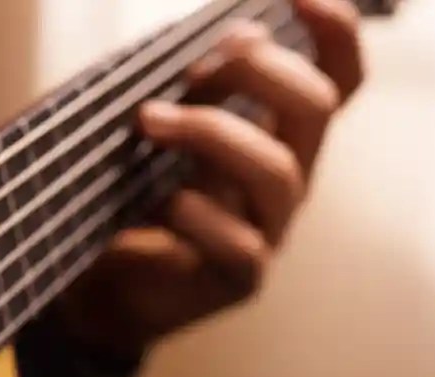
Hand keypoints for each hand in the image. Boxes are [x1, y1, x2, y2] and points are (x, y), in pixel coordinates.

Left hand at [55, 0, 363, 354]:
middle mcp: (285, 177)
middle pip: (316, 107)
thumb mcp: (156, 130)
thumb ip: (190, 87)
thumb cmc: (126, 198)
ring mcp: (269, 230)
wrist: (98, 288)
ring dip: (212, 131)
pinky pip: (241, 244)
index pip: (335, 77)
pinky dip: (200, 214)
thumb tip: (230, 33)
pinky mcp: (240, 278)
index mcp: (275, 133)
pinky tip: (162, 202)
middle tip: (196, 67)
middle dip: (261, 70)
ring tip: (148, 120)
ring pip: (279, 172)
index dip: (335, 30)